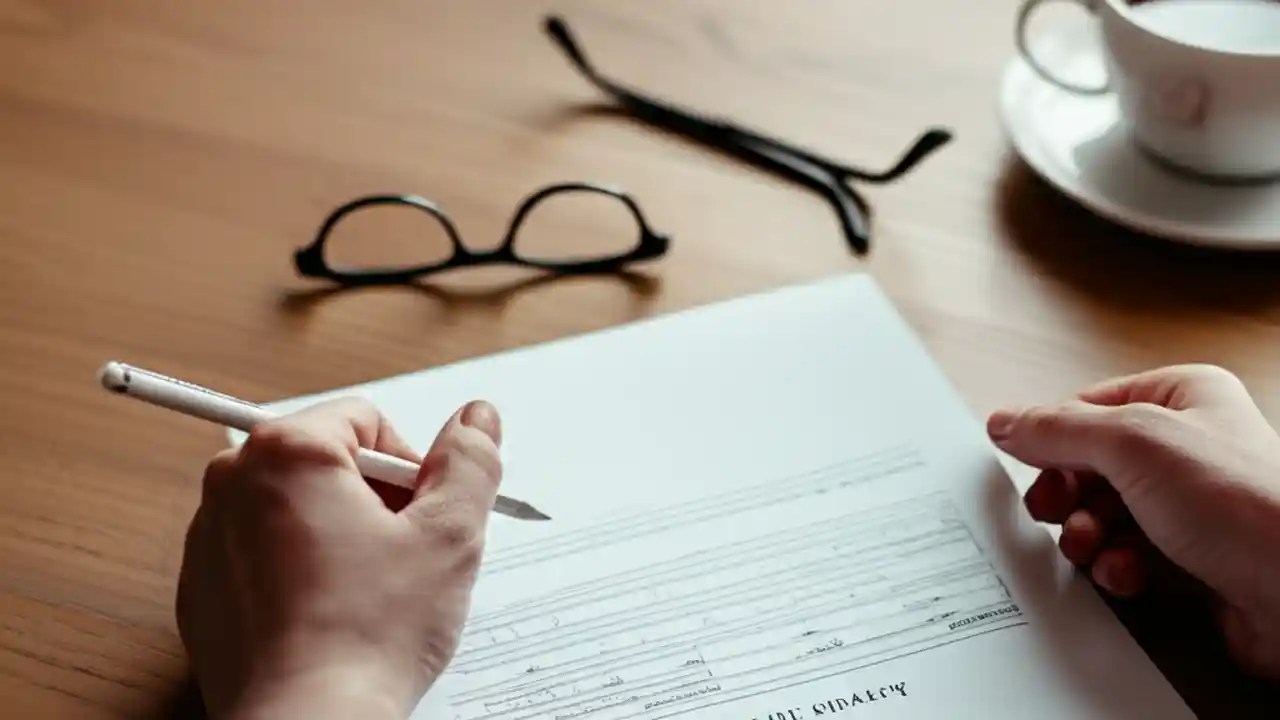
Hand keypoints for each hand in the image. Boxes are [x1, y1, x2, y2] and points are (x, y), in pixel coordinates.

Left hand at [176, 397, 503, 719]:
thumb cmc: (369, 634)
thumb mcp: (448, 536)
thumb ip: (469, 462)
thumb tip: (477, 417)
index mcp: (289, 451)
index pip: (367, 420)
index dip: (409, 467)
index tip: (420, 519)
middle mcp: (234, 482)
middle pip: (328, 460)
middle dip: (373, 500)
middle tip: (400, 557)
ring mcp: (209, 537)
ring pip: (297, 508)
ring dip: (338, 535)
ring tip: (366, 592)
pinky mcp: (202, 588)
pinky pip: (263, 554)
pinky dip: (298, 572)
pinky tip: (330, 615)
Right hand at [987, 364, 1279, 679]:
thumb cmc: (1247, 504)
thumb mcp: (1132, 443)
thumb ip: (1058, 430)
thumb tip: (1005, 422)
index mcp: (1182, 398)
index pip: (1088, 408)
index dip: (1053, 440)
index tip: (1029, 464)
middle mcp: (1189, 448)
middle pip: (1090, 467)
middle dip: (1068, 497)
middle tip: (1057, 511)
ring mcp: (1193, 506)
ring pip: (1105, 517)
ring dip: (1089, 537)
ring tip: (1096, 547)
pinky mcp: (1195, 560)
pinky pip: (1130, 558)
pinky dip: (1118, 569)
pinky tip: (1128, 574)